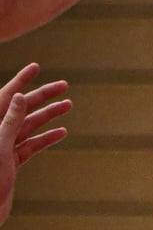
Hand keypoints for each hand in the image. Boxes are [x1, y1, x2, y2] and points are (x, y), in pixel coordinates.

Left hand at [0, 63, 69, 225]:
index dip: (21, 79)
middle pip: (22, 108)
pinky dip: (46, 139)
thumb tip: (20, 95)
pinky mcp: (11, 162)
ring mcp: (4, 147)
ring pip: (30, 126)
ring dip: (49, 116)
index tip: (36, 67)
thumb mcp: (0, 147)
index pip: (7, 95)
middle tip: (64, 85)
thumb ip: (9, 121)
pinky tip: (62, 133)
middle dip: (43, 95)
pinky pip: (31, 146)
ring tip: (69, 106)